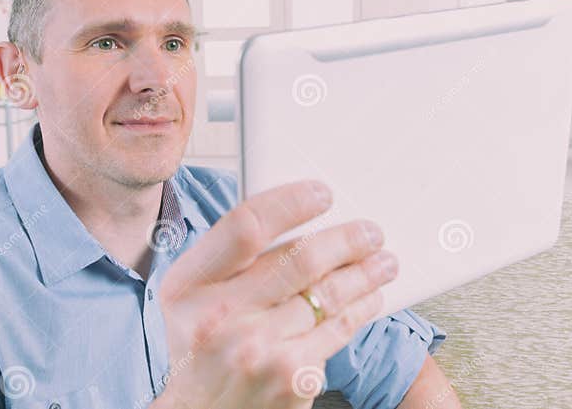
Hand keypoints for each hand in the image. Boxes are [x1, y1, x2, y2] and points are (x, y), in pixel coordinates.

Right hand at [152, 180, 398, 408]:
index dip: (290, 203)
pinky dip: (359, 311)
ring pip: (328, 296)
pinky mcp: (289, 378)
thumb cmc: (194, 346)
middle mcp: (220, 316)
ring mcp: (257, 350)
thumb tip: (292, 219)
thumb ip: (228, 259)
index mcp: (188, 284)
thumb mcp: (188, 296)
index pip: (245, 227)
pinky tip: (368, 300)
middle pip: (300, 259)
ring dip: (365, 273)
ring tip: (383, 262)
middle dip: (346, 239)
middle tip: (370, 232)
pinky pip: (336, 332)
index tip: (322, 194)